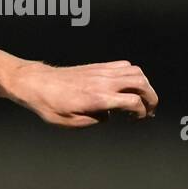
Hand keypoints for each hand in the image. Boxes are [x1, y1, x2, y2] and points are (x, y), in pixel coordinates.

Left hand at [10, 60, 157, 127]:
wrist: (36, 83)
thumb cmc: (49, 104)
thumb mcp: (70, 123)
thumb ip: (94, 121)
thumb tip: (108, 116)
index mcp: (98, 98)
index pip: (133, 101)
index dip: (141, 112)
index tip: (137, 119)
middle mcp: (103, 82)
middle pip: (141, 83)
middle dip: (151, 97)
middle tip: (148, 109)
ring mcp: (101, 71)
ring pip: (135, 72)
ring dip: (144, 85)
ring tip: (140, 98)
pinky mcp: (97, 66)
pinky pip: (123, 65)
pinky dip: (132, 75)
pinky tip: (126, 86)